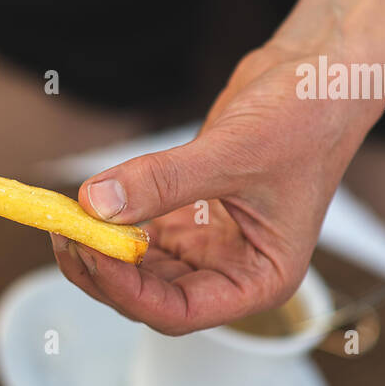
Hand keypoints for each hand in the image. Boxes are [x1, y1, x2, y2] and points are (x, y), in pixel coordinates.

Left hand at [52, 43, 383, 333]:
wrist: (320, 73)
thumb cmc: (309, 117)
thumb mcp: (235, 151)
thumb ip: (164, 181)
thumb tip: (98, 203)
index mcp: (259, 280)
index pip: (179, 312)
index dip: (128, 291)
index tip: (91, 253)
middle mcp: (230, 271)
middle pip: (148, 295)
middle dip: (102, 270)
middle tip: (63, 231)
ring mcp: (205, 244)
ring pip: (136, 268)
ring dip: (97, 249)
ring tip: (64, 217)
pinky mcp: (186, 214)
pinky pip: (136, 232)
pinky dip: (107, 222)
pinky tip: (83, 205)